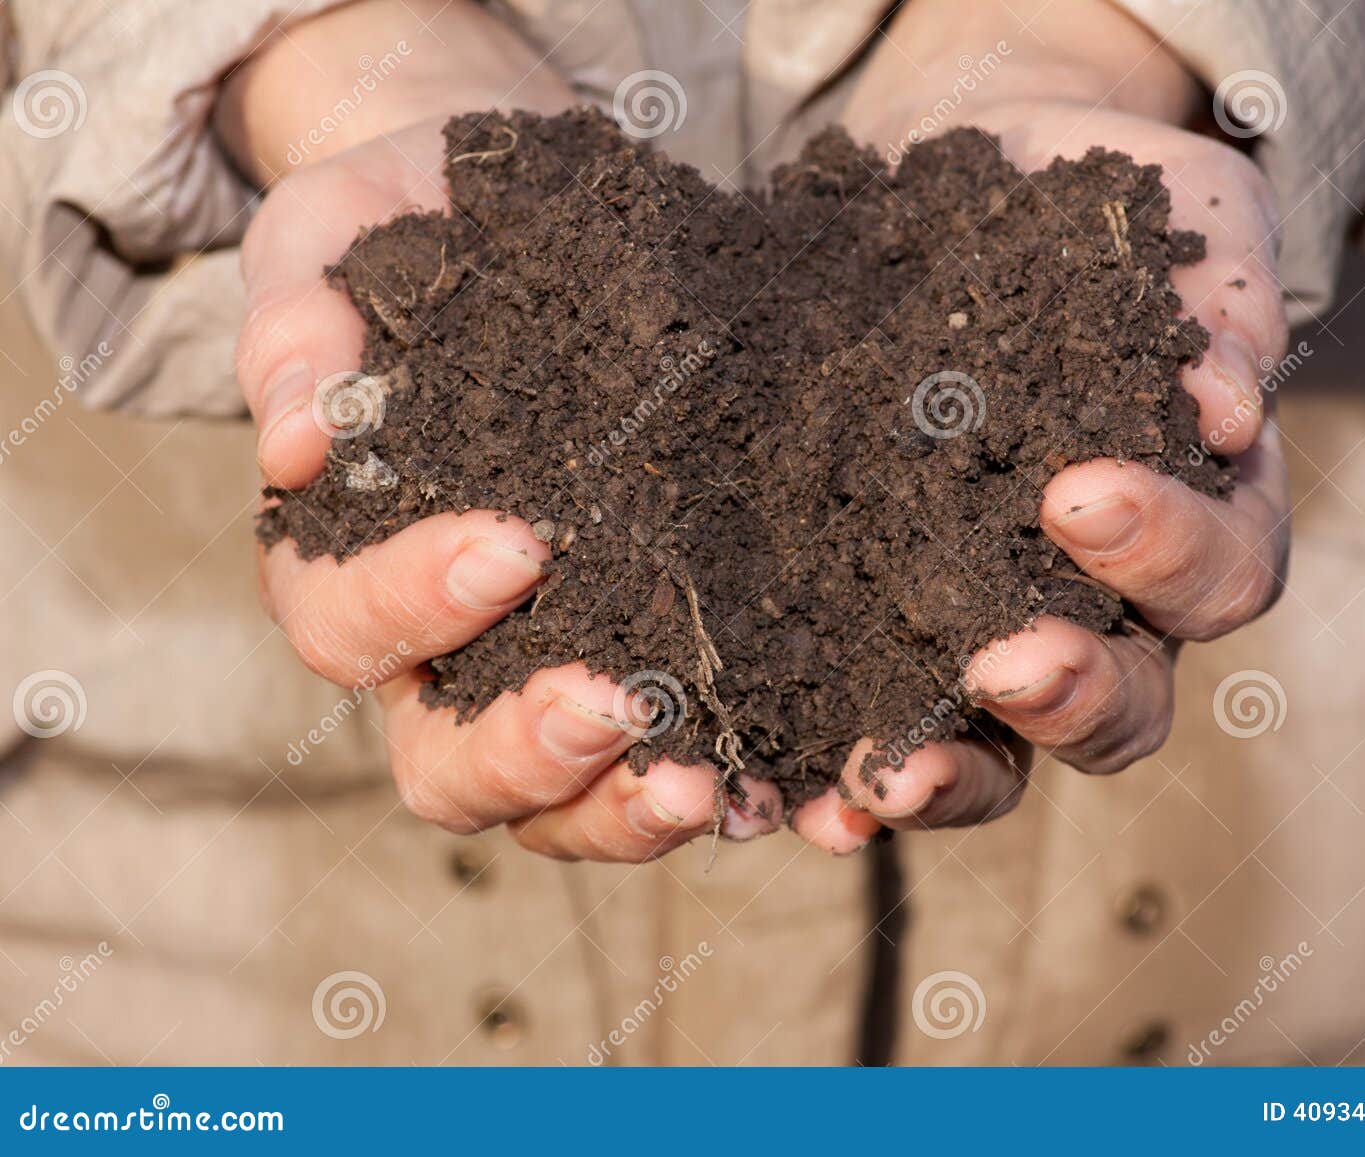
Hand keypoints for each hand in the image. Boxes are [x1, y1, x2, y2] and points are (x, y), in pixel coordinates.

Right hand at [221, 0, 782, 860]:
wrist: (540, 221)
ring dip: (633, 811)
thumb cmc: (422, 226)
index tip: (517, 542)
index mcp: (350, 565)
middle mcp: (446, 656)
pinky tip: (810, 787)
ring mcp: (554, 678)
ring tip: (717, 789)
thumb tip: (293, 443)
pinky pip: (685, 766)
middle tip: (619, 701)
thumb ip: (302, 322)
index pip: (348, 627)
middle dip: (530, 752)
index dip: (414, 605)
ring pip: (566, 804)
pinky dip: (742, 790)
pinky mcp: (662, 671)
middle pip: (451, 767)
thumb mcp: (345, 238)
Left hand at [792, 0, 1290, 851]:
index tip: (1079, 495)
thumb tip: (1230, 407)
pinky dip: (835, 766)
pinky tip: (786, 790)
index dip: (1163, 554)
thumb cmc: (1096, 208)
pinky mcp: (882, 625)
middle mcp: (1106, 604)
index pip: (1216, 575)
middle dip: (1069, 695)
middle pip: (1122, 705)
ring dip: (953, 774)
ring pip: (1003, 752)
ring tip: (887, 777)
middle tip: (1003, 663)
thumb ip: (1220, 303)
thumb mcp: (1184, 221)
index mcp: (1199, 517)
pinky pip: (872, 719)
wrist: (970, 178)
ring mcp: (991, 625)